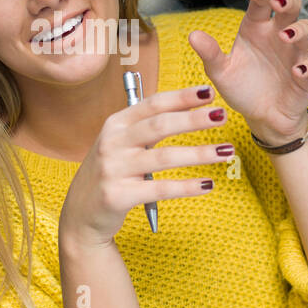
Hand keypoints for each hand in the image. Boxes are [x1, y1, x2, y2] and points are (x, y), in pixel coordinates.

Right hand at [59, 83, 236, 248]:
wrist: (81, 215)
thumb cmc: (110, 173)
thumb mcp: (119, 143)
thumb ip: (145, 125)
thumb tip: (188, 106)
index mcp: (115, 124)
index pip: (153, 104)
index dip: (182, 97)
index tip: (209, 92)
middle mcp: (112, 143)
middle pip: (160, 126)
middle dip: (194, 119)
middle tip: (223, 116)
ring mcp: (114, 170)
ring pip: (165, 158)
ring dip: (199, 154)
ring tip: (227, 151)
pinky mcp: (118, 196)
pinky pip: (160, 189)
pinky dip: (187, 187)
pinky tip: (208, 184)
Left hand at [186, 0, 307, 146]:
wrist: (260, 117)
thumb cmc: (242, 87)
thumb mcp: (220, 72)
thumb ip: (210, 53)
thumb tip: (193, 35)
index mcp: (256, 29)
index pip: (261, 4)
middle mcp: (278, 36)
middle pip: (290, 8)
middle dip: (287, 1)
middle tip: (277, 3)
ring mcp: (295, 54)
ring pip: (306, 30)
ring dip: (298, 30)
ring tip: (285, 35)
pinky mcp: (306, 76)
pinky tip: (297, 70)